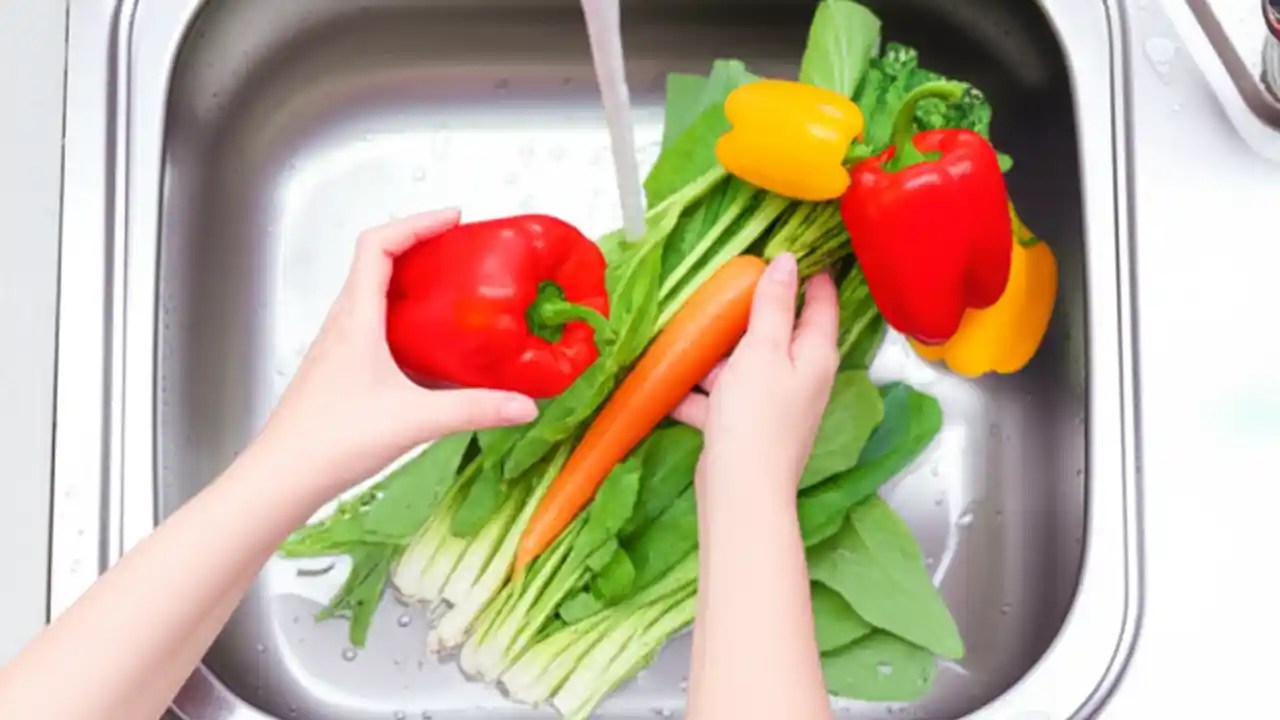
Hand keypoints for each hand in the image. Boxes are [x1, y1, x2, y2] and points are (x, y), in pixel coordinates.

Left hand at [258, 209, 539, 495]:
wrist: (283, 477)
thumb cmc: (331, 440)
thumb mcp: (413, 420)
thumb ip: (473, 409)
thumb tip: (525, 404)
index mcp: (355, 318)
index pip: (378, 246)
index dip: (416, 223)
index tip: (453, 220)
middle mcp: (343, 324)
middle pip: (377, 263)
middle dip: (421, 247)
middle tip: (463, 251)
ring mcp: (339, 348)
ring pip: (375, 296)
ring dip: (412, 283)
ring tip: (455, 292)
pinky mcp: (341, 371)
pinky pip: (375, 327)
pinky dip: (406, 321)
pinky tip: (433, 349)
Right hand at [673, 253, 839, 494]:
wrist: (740, 490)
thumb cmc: (755, 416)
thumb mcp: (762, 350)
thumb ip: (773, 305)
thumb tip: (787, 260)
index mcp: (814, 354)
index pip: (821, 301)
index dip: (810, 273)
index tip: (787, 248)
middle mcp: (801, 376)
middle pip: (778, 332)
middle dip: (748, 313)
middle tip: (721, 287)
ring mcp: (774, 403)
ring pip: (745, 364)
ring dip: (717, 355)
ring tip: (686, 336)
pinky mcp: (746, 425)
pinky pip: (722, 398)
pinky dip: (699, 393)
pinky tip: (670, 386)